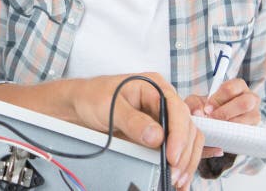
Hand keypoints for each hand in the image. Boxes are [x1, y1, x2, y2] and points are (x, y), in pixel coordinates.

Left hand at [0, 72, 202, 190]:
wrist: (77, 106)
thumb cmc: (91, 97)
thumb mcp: (108, 105)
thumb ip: (132, 120)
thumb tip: (156, 135)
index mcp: (154, 86)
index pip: (177, 109)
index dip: (179, 134)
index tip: (173, 155)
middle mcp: (162, 101)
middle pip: (188, 127)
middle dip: (185, 152)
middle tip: (175, 173)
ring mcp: (162, 119)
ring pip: (187, 140)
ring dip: (186, 161)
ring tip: (177, 179)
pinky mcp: (158, 134)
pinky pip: (177, 147)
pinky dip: (181, 162)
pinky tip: (180, 175)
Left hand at [185, 78, 258, 176]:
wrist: (214, 123)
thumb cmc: (207, 108)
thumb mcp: (197, 102)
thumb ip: (194, 103)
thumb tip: (199, 113)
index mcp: (238, 86)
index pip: (230, 88)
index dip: (217, 99)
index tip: (207, 109)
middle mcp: (251, 98)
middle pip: (244, 103)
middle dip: (226, 112)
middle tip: (213, 119)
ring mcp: (255, 114)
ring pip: (249, 119)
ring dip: (231, 124)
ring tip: (218, 127)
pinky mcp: (255, 129)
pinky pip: (249, 132)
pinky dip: (235, 134)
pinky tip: (225, 134)